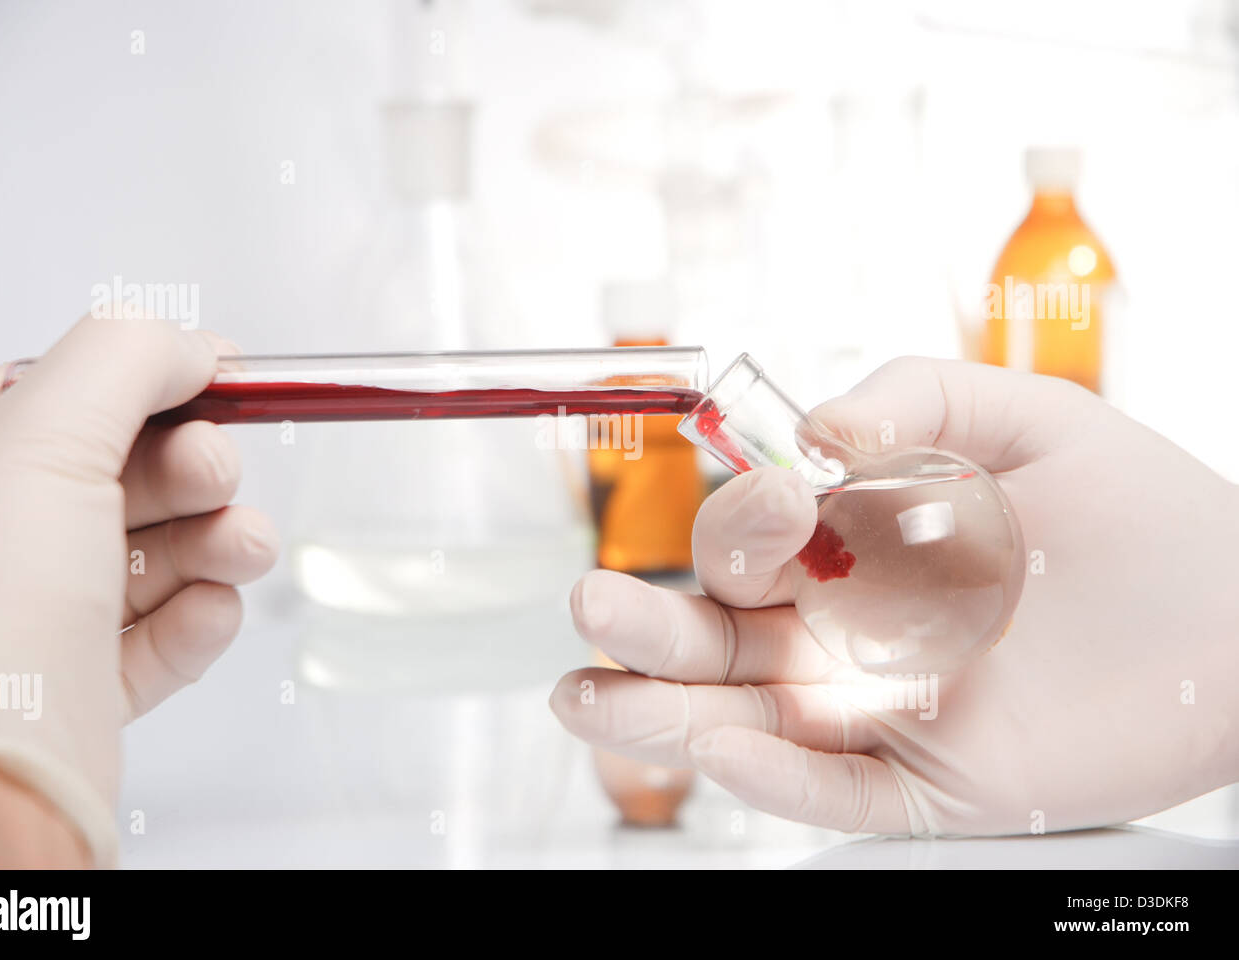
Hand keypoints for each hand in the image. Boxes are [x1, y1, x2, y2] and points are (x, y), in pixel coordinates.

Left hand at [0, 316, 278, 864]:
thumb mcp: (43, 441)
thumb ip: (123, 362)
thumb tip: (187, 346)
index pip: (64, 393)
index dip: (151, 381)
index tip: (224, 377)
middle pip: (123, 474)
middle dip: (191, 469)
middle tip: (214, 472)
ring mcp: (33, 620)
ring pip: (152, 556)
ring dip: (215, 543)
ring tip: (241, 547)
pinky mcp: (79, 692)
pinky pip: (160, 639)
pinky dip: (197, 620)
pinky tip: (208, 611)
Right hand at [551, 357, 1238, 834]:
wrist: (1238, 613)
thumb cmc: (1139, 511)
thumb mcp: (1026, 416)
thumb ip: (915, 395)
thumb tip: (813, 429)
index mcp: (852, 549)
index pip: (755, 544)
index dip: (745, 521)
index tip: (785, 498)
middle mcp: (846, 631)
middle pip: (717, 638)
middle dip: (647, 625)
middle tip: (591, 605)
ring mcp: (878, 708)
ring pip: (745, 719)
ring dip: (664, 712)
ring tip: (585, 698)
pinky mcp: (929, 781)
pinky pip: (834, 789)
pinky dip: (773, 775)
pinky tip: (716, 748)